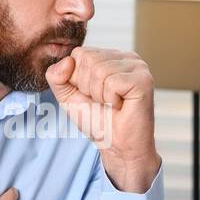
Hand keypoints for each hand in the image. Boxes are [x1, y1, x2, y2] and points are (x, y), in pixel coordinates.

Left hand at [46, 46, 161, 192]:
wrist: (117, 146)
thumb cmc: (97, 121)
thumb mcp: (67, 97)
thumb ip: (56, 77)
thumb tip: (67, 60)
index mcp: (110, 56)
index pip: (79, 53)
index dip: (77, 80)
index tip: (92, 96)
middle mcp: (126, 57)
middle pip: (88, 59)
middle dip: (88, 87)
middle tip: (104, 102)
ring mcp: (138, 66)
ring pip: (99, 70)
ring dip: (100, 95)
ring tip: (113, 105)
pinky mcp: (144, 79)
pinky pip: (112, 82)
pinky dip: (111, 100)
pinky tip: (122, 106)